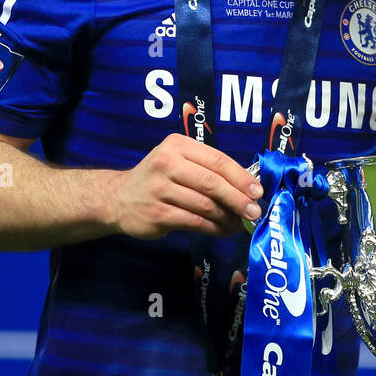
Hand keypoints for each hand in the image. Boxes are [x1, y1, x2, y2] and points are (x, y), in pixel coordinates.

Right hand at [111, 133, 263, 238]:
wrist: (118, 198)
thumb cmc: (158, 178)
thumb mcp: (179, 162)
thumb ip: (207, 169)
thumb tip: (247, 188)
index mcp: (178, 145)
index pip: (218, 160)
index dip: (241, 177)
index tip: (258, 191)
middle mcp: (167, 163)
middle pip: (213, 183)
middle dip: (238, 199)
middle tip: (255, 211)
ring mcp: (160, 189)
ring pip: (205, 205)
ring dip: (228, 217)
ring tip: (241, 224)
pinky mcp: (157, 213)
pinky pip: (194, 221)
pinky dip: (214, 228)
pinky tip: (224, 230)